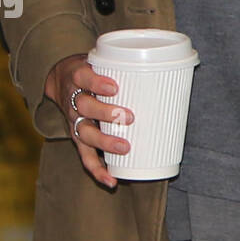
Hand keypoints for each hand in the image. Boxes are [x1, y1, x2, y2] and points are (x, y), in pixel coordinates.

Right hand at [45, 53, 132, 189]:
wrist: (63, 79)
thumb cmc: (94, 70)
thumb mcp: (101, 60)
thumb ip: (126, 64)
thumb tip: (176, 64)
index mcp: (79, 78)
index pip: (84, 78)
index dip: (97, 83)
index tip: (114, 86)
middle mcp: (74, 100)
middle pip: (85, 107)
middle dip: (106, 113)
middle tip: (129, 117)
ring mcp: (75, 121)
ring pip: (84, 133)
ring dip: (104, 142)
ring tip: (124, 147)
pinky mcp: (76, 138)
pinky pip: (85, 156)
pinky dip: (97, 170)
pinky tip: (111, 180)